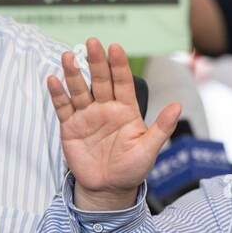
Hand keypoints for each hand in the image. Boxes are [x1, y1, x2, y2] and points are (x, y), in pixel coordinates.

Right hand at [46, 38, 181, 210]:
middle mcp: (105, 108)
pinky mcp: (70, 127)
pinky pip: (63, 107)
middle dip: (96, 62)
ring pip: (79, 90)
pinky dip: (58, 94)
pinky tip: (53, 80)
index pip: (122, 82)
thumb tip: (178, 106)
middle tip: (92, 42)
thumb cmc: (132, 169)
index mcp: (126, 110)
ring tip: (68, 56)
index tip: (116, 48)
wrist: (108, 189)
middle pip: (99, 80)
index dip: (119, 65)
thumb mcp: (149, 149)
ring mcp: (87, 116)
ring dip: (73, 73)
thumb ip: (162, 128)